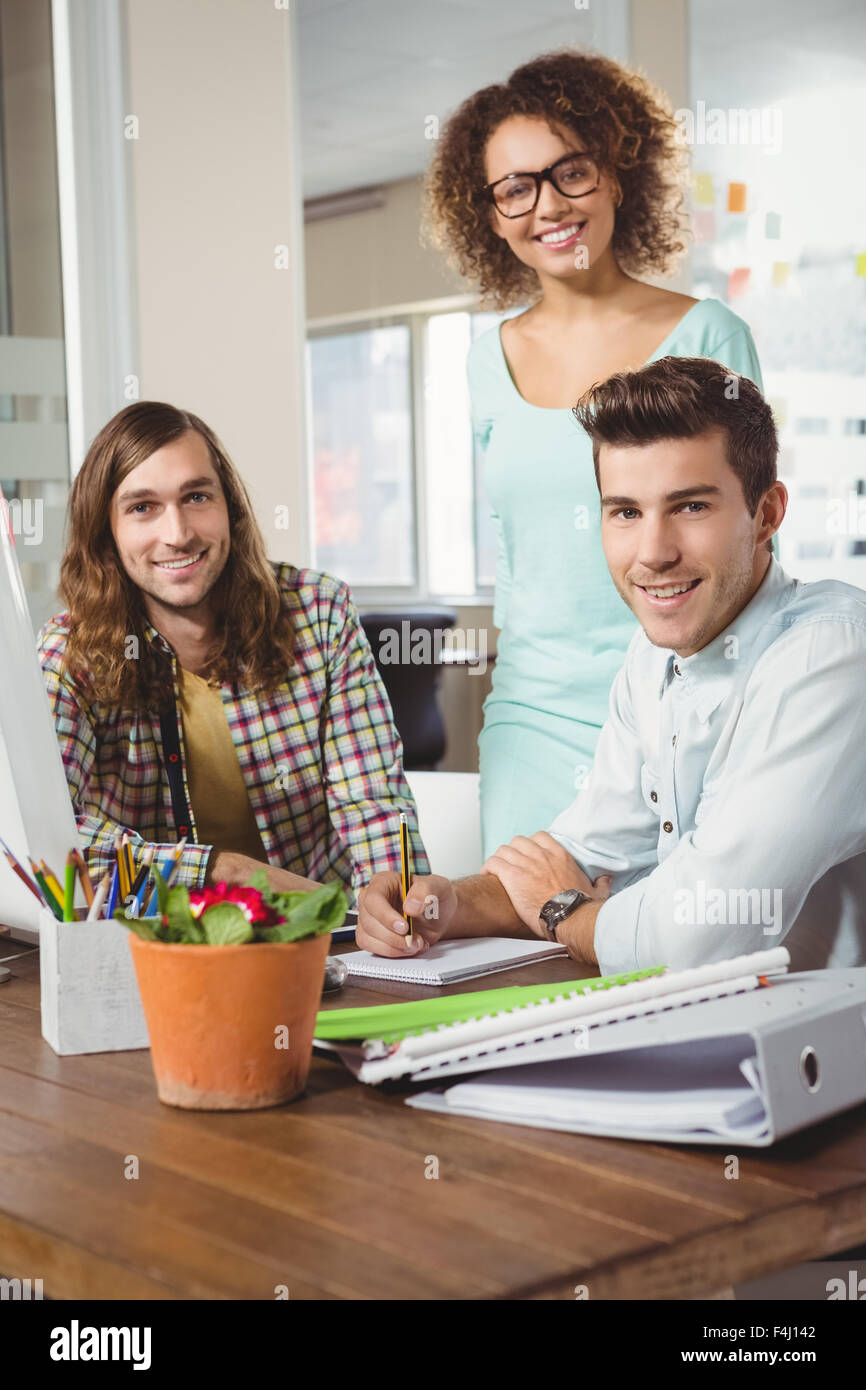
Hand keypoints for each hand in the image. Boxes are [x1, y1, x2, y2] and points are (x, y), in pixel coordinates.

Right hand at [356, 871, 456, 957]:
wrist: (440, 916)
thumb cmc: (435, 897)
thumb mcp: (439, 887)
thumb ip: (426, 890)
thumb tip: (410, 906)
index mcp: (383, 882)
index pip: (373, 899)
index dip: (386, 916)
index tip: (404, 928)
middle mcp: (372, 900)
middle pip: (369, 922)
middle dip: (394, 937)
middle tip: (416, 940)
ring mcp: (369, 919)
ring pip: (368, 938)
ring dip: (394, 947)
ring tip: (417, 944)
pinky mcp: (371, 936)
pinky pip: (372, 948)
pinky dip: (392, 952)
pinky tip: (409, 948)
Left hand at [482, 831, 611, 935]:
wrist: (570, 917)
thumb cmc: (581, 908)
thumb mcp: (597, 892)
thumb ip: (601, 883)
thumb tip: (606, 880)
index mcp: (560, 856)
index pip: (540, 837)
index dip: (530, 844)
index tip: (527, 855)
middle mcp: (542, 855)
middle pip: (519, 841)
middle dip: (512, 851)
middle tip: (510, 864)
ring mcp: (526, 864)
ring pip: (504, 850)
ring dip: (499, 859)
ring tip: (496, 870)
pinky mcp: (513, 876)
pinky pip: (494, 862)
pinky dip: (488, 867)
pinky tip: (487, 875)